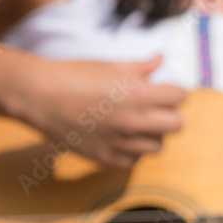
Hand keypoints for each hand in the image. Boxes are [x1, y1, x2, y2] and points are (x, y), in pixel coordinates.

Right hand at [19, 54, 185, 168]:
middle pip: (177, 126)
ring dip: (152, 135)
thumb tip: (160, 61)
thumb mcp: (112, 65)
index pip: (180, 97)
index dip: (173, 92)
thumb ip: (142, 68)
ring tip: (136, 125)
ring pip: (158, 147)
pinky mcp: (106, 157)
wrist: (42, 96)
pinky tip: (121, 139)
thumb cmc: (75, 75)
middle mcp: (136, 121)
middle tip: (154, 109)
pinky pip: (134, 161)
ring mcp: (121, 142)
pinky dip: (132, 151)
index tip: (163, 91)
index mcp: (141, 93)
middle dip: (168, 115)